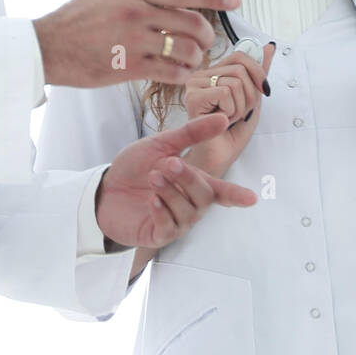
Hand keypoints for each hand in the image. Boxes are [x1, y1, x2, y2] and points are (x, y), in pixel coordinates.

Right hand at [34, 0, 238, 87]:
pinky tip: (179, 73)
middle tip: (204, 41)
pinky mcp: (128, 67)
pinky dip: (182, 74)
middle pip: (192, 23)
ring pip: (185, 49)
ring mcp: (134, 41)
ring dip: (196, 57)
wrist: (49, 46)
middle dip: (206, 35)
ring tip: (191, 59)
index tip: (236, 1)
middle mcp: (137, 13)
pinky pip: (170, 72)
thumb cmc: (79, 14)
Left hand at [95, 111, 257, 248]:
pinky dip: (162, 211)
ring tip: (152, 177)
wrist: (103, 188)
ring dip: (171, 192)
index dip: (236, 195)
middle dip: (188, 178)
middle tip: (167, 163)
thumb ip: (192, 134)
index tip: (252, 198)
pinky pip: (169, 227)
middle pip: (204, 196)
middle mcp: (188, 205)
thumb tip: (223, 119)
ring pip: (188, 211)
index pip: (220, 190)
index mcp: (192, 184)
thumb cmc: (134, 168)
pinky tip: (151, 200)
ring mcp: (174, 222)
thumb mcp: (161, 144)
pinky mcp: (157, 235)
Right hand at [181, 43, 275, 178]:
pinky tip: (220, 121)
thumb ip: (259, 72)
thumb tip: (269, 46)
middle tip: (238, 113)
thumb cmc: (232, 132)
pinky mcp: (192, 97)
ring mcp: (194, 85)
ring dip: (240, 106)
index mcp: (213, 72)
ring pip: (235, 82)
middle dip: (249, 96)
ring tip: (228, 118)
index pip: (241, 56)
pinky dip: (231, 111)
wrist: (219, 157)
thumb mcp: (253, 97)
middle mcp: (200, 75)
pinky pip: (226, 92)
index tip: (261, 92)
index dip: (257, 73)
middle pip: (240, 69)